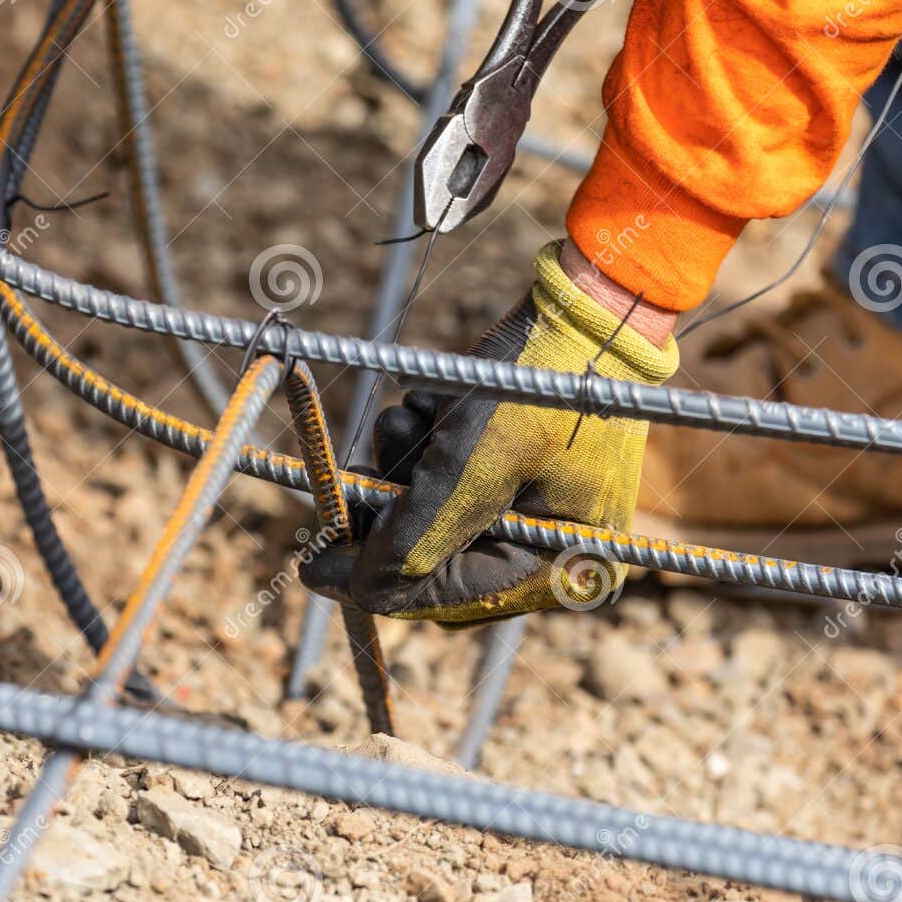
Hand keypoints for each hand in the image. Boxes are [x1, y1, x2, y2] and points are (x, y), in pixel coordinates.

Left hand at [301, 241, 677, 623]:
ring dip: (402, 472)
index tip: (310, 566)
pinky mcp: (516, 475)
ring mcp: (536, 515)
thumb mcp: (472, 461)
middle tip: (351, 480)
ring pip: (433, 520)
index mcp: (559, 567)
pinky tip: (430, 408)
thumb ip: (419, 534)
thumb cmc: (538, 380)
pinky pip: (448, 483)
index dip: (372, 582)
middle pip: (435, 565)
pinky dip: (425, 451)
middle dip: (389, 515)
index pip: (443, 599)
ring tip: (407, 420)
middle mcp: (552, 554)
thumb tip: (362, 592)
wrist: (590, 302)